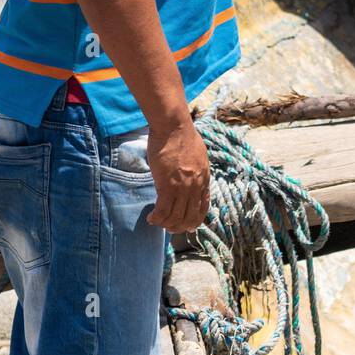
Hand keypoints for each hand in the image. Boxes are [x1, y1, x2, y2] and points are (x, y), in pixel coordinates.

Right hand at [146, 117, 210, 233]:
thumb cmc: (183, 136)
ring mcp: (182, 187)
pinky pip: (162, 211)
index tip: (187, 225)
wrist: (174, 127)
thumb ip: (196, 171)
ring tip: (158, 222)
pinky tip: (150, 218)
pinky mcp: (167, 186)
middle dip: (179, 227)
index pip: (203, 207)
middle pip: (190, 217)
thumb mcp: (198, 157)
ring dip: (166, 224)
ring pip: (175, 217)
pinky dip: (156, 218)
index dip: (195, 220)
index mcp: (204, 179)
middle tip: (169, 228)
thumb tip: (191, 178)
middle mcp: (195, 187)